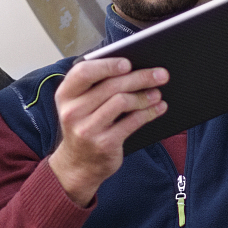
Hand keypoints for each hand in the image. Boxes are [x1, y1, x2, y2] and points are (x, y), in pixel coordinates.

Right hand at [45, 56, 168, 204]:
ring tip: (158, 93)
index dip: (107, 65)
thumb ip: (96, 86)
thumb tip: (134, 67)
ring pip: (122, 102)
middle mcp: (72, 111)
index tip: (128, 63)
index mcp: (66, 95)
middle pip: (110, 86)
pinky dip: (148, 113)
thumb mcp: (80, 105)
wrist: (78, 165)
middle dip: (140, 78)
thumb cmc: (85, 125)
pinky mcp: (103, 144)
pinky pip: (131, 122)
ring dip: (144, 96)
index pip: (83, 72)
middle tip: (161, 74)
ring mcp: (87, 129)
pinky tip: (158, 108)